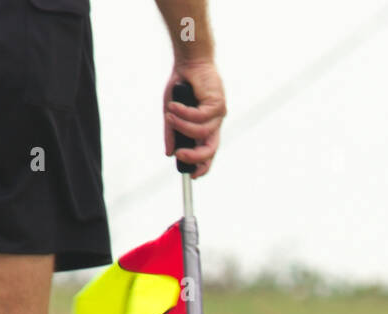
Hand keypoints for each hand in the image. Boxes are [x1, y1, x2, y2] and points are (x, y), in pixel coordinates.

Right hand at [162, 60, 225, 178]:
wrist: (189, 63)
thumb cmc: (182, 86)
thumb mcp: (172, 113)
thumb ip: (172, 132)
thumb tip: (169, 153)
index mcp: (206, 128)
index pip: (208, 152)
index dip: (203, 166)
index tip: (193, 176)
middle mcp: (214, 123)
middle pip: (211, 149)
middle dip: (195, 156)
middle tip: (179, 155)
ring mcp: (218, 114)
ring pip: (202, 132)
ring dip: (183, 127)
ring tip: (170, 116)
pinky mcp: (218, 104)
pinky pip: (200, 117)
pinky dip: (185, 113)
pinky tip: (174, 106)